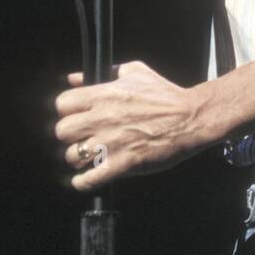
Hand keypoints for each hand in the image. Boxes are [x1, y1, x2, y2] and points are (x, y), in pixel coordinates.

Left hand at [53, 60, 210, 189]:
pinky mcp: (123, 163)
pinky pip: (90, 178)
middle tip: (80, 138)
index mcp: (105, 95)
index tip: (74, 116)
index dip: (66, 112)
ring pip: (73, 155)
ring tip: (87, 157)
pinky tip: (85, 180)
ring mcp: (112, 142)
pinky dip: (83, 182)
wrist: (191, 117)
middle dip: (69, 136)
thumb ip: (104, 72)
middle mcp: (103, 118)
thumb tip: (75, 77)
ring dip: (78, 158)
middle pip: (62, 131)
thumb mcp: (135, 72)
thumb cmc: (166, 95)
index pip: (62, 104)